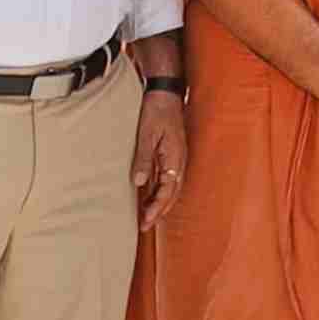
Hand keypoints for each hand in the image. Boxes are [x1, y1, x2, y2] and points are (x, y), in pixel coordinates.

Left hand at [131, 81, 190, 228]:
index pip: (167, 191)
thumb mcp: (147, 135)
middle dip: (159, 212)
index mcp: (175, 159)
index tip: (145, 221)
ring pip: (171, 188)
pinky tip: (149, 195)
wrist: (166, 93)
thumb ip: (144, 159)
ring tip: (147, 216)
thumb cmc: (157, 112)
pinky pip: (167, 178)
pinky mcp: (172, 154)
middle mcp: (179, 162)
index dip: (156, 208)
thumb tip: (139, 183)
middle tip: (145, 226)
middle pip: (172, 194)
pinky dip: (159, 190)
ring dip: (159, 203)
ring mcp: (177, 158)